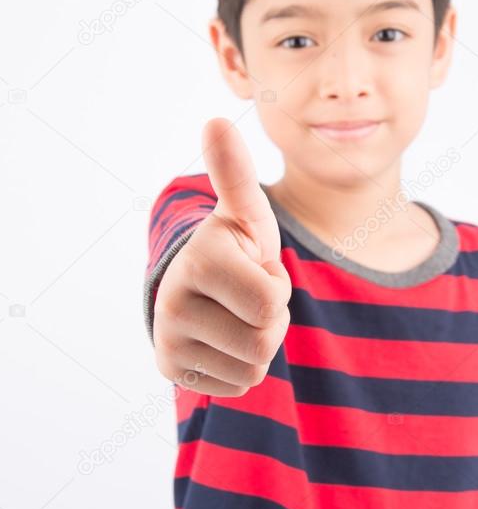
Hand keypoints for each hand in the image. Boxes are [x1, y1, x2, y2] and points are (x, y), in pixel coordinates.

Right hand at [152, 117, 291, 396]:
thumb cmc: (234, 248)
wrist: (199, 287)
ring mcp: (168, 340)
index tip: (255, 268)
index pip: (270, 302)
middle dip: (272, 318)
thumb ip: (235, 174)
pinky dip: (241, 366)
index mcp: (199, 259)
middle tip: (248, 295)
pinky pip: (238, 386)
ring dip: (259, 344)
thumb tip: (213, 122)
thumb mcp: (244, 214)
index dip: (277, 288)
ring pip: (254, 367)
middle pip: (265, 340)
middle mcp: (173, 302)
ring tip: (236, 314)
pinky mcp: (172, 370)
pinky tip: (223, 338)